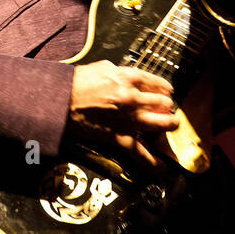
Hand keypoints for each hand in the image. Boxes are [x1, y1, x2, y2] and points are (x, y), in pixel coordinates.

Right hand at [64, 60, 180, 169]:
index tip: (167, 91)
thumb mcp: (103, 67)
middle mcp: (132, 98)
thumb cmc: (78, 82)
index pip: (156, 83)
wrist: (61, 100)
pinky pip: (140, 152)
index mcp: (128, 78)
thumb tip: (131, 77)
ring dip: (170, 124)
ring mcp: (128, 119)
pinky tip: (162, 166)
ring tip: (172, 124)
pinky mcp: (119, 137)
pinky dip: (153, 162)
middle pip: (163, 103)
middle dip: (168, 105)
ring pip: (161, 124)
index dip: (164, 88)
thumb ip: (121, 72)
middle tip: (168, 108)